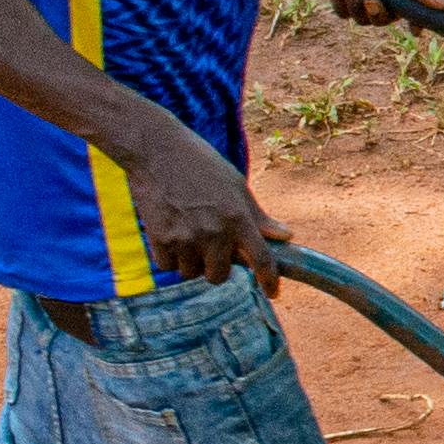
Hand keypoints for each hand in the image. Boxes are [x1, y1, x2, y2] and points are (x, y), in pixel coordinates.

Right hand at [124, 128, 273, 281]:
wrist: (157, 151)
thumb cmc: (201, 164)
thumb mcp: (236, 185)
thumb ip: (258, 216)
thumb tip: (286, 236)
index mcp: (238, 218)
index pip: (261, 259)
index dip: (269, 280)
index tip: (273, 292)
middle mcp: (214, 232)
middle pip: (219, 276)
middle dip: (217, 268)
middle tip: (211, 248)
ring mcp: (186, 238)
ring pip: (192, 272)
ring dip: (191, 261)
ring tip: (187, 232)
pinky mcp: (161, 240)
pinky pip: (168, 266)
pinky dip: (170, 256)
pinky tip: (170, 232)